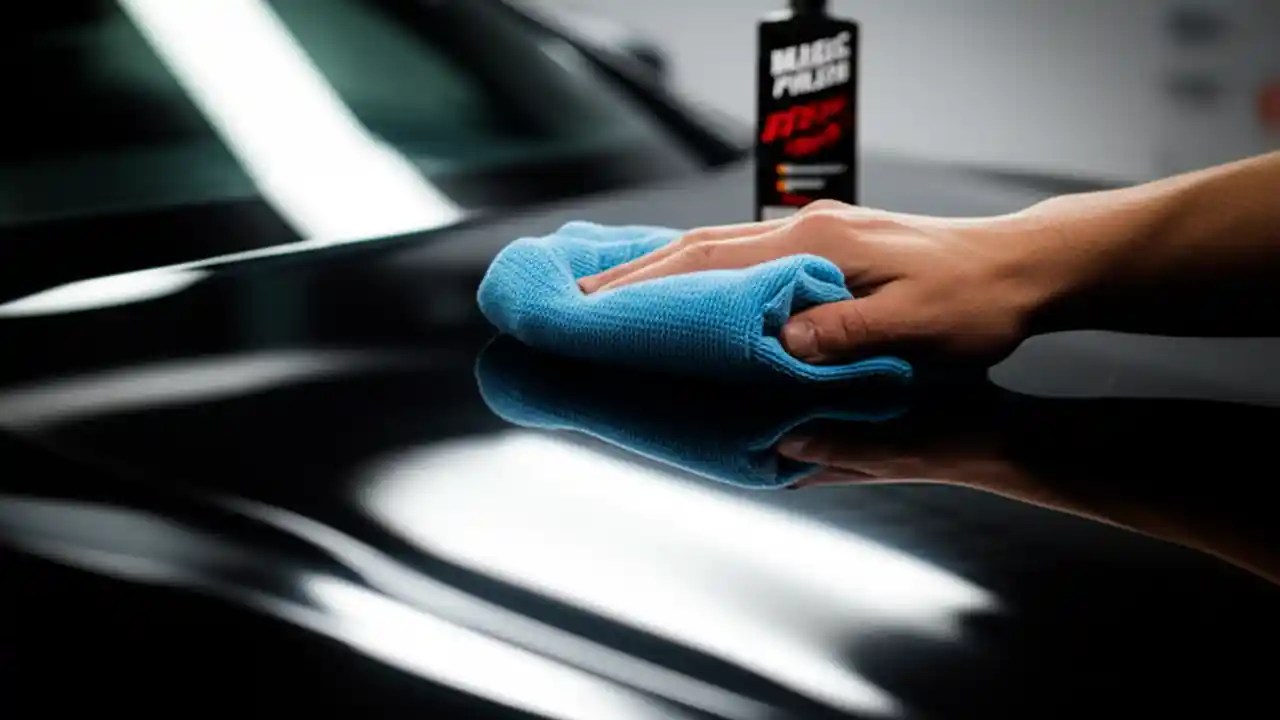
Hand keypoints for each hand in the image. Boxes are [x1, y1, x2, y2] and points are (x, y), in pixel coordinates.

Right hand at [578, 201, 1059, 365]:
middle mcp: (807, 231)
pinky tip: (686, 279)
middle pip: (701, 245)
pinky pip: (745, 252)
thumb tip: (775, 342)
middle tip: (580, 292)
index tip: (599, 301)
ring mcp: (816, 235)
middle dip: (636, 270)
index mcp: (818, 246)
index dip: (651, 284)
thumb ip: (842, 332)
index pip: (714, 262)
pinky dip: (702, 265)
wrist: (1022, 267)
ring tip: (612, 285)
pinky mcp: (827, 247)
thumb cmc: (975, 301)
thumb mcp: (914, 325)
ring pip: (718, 245)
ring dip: (662, 265)